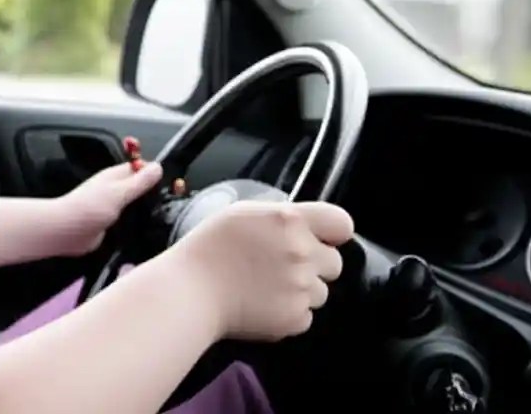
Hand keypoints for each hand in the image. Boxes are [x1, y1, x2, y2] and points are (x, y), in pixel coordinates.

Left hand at [55, 160, 163, 255]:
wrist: (66, 232)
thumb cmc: (88, 208)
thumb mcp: (118, 192)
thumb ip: (139, 182)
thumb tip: (157, 166)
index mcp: (116, 176)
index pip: (141, 168)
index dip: (155, 173)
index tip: (174, 183)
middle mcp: (115, 189)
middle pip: (141, 187)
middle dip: (155, 192)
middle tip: (173, 201)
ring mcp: (114, 206)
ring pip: (137, 204)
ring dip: (148, 209)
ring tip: (168, 215)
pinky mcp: (113, 224)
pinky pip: (131, 220)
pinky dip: (140, 223)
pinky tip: (152, 229)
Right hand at [170, 200, 353, 340]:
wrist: (189, 292)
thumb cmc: (207, 250)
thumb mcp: (241, 213)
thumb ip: (280, 216)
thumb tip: (304, 225)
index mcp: (289, 220)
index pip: (341, 223)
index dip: (332, 233)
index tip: (321, 239)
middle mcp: (301, 252)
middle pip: (334, 262)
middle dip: (314, 265)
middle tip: (281, 266)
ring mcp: (300, 287)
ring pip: (320, 292)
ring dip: (301, 291)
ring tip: (265, 287)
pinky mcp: (294, 317)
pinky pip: (305, 316)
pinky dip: (288, 313)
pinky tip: (262, 304)